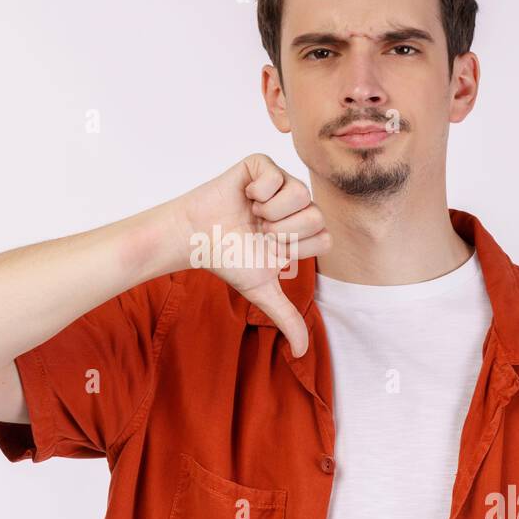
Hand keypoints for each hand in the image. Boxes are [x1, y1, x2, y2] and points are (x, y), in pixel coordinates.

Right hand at [171, 154, 330, 355]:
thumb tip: (302, 353)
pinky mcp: (260, 164)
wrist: (194, 237)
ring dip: (270, 212)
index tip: (270, 249)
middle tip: (258, 231)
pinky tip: (244, 196)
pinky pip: (277, 175)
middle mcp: (295, 204)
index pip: (324, 238)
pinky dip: (258, 192)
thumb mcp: (261, 289)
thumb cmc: (226, 259)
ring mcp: (279, 182)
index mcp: (301, 230)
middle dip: (283, 232)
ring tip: (251, 214)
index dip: (295, 249)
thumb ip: (286, 317)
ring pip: (301, 194)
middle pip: (316, 216)